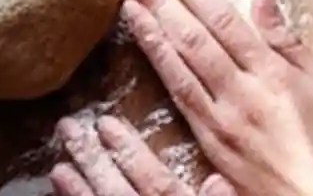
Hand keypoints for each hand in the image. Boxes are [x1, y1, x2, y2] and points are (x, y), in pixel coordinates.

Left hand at [50, 116, 237, 195]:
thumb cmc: (254, 195)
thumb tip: (220, 178)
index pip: (158, 186)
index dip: (132, 155)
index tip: (106, 124)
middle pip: (120, 195)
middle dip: (93, 161)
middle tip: (68, 127)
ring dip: (80, 190)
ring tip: (58, 165)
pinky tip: (58, 188)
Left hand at [114, 0, 312, 195]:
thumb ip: (288, 43)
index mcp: (272, 75)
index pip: (221, 18)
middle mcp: (241, 95)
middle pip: (191, 38)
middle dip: (160, 0)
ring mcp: (223, 123)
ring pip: (178, 68)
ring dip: (150, 32)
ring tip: (128, 3)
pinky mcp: (213, 147)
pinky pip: (180, 102)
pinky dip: (161, 72)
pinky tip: (146, 53)